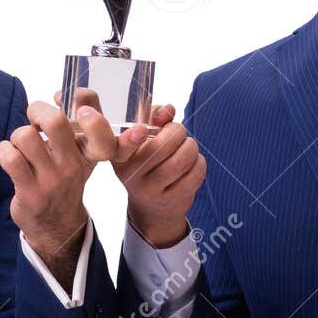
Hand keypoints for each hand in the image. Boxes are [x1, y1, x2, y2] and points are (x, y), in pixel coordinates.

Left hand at [0, 98, 111, 286]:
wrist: (57, 224)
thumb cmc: (64, 177)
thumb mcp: (80, 154)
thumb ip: (76, 124)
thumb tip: (59, 94)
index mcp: (90, 153)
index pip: (100, 127)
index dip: (89, 107)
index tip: (78, 109)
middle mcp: (74, 165)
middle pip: (56, 121)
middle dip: (37, 111)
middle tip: (34, 120)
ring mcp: (52, 180)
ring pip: (25, 136)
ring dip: (17, 135)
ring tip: (21, 146)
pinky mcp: (30, 191)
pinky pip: (9, 156)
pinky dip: (3, 150)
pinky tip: (8, 156)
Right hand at [110, 103, 205, 248]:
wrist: (152, 208)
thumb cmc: (148, 164)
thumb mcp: (141, 141)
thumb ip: (152, 118)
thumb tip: (169, 110)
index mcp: (119, 157)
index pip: (124, 145)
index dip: (134, 136)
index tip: (142, 130)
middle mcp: (131, 175)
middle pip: (163, 145)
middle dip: (178, 132)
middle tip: (179, 134)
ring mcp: (151, 190)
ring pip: (182, 159)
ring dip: (191, 146)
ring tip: (187, 147)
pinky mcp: (171, 200)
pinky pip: (195, 173)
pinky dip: (199, 162)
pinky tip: (192, 163)